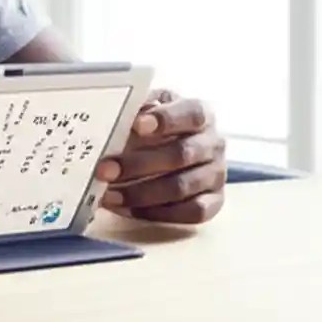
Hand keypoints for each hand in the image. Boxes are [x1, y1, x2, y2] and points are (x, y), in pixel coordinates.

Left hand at [94, 89, 226, 223]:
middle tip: (105, 170)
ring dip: (141, 193)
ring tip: (109, 195)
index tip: (136, 125)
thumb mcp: (148, 108)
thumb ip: (136, 109)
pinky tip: (128, 208)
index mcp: (201, 113)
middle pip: (182, 154)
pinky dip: (157, 213)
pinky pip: (191, 212)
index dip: (166, 120)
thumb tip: (115, 117)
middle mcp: (213, 143)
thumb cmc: (156, 125)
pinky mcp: (214, 202)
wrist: (176, 146)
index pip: (192, 114)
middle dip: (139, 164)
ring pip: (182, 187)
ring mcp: (216, 174)